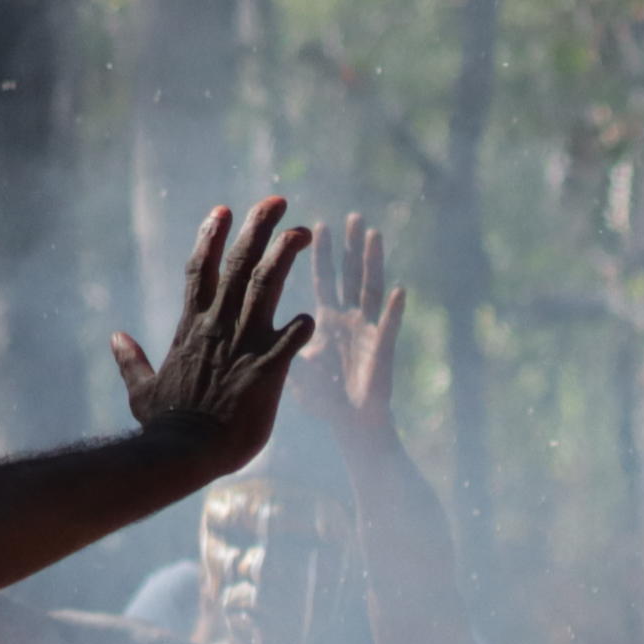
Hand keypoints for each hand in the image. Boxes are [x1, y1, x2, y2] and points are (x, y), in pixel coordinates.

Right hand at [113, 198, 317, 467]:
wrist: (184, 454)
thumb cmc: (165, 427)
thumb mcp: (141, 390)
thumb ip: (130, 360)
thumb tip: (115, 337)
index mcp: (191, 327)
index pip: (199, 270)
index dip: (211, 236)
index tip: (224, 210)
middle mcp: (217, 327)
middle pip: (238, 265)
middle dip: (257, 229)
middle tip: (276, 202)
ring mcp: (242, 346)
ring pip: (265, 287)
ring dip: (284, 256)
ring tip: (302, 233)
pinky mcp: (265, 373)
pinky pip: (290, 341)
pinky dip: (302, 328)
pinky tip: (314, 318)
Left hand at [288, 218, 405, 452]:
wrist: (349, 426)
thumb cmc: (323, 398)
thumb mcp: (293, 363)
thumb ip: (275, 338)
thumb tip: (246, 319)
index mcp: (327, 320)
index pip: (322, 278)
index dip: (321, 253)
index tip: (314, 225)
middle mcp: (348, 321)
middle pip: (348, 275)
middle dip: (348, 247)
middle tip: (349, 217)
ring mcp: (367, 335)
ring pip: (369, 292)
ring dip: (371, 264)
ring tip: (372, 235)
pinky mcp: (380, 356)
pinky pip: (386, 331)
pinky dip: (392, 313)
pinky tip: (398, 292)